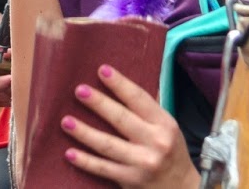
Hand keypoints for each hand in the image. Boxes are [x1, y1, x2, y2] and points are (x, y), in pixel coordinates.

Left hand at [62, 64, 197, 187]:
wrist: (182, 188)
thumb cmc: (170, 150)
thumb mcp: (167, 126)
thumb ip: (146, 108)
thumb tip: (120, 82)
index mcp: (164, 123)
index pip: (139, 99)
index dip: (120, 84)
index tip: (102, 70)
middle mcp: (155, 142)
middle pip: (121, 119)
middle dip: (99, 104)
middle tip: (79, 90)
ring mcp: (142, 163)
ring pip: (108, 145)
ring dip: (84, 133)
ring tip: (66, 121)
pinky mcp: (130, 180)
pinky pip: (103, 169)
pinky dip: (85, 161)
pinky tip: (69, 153)